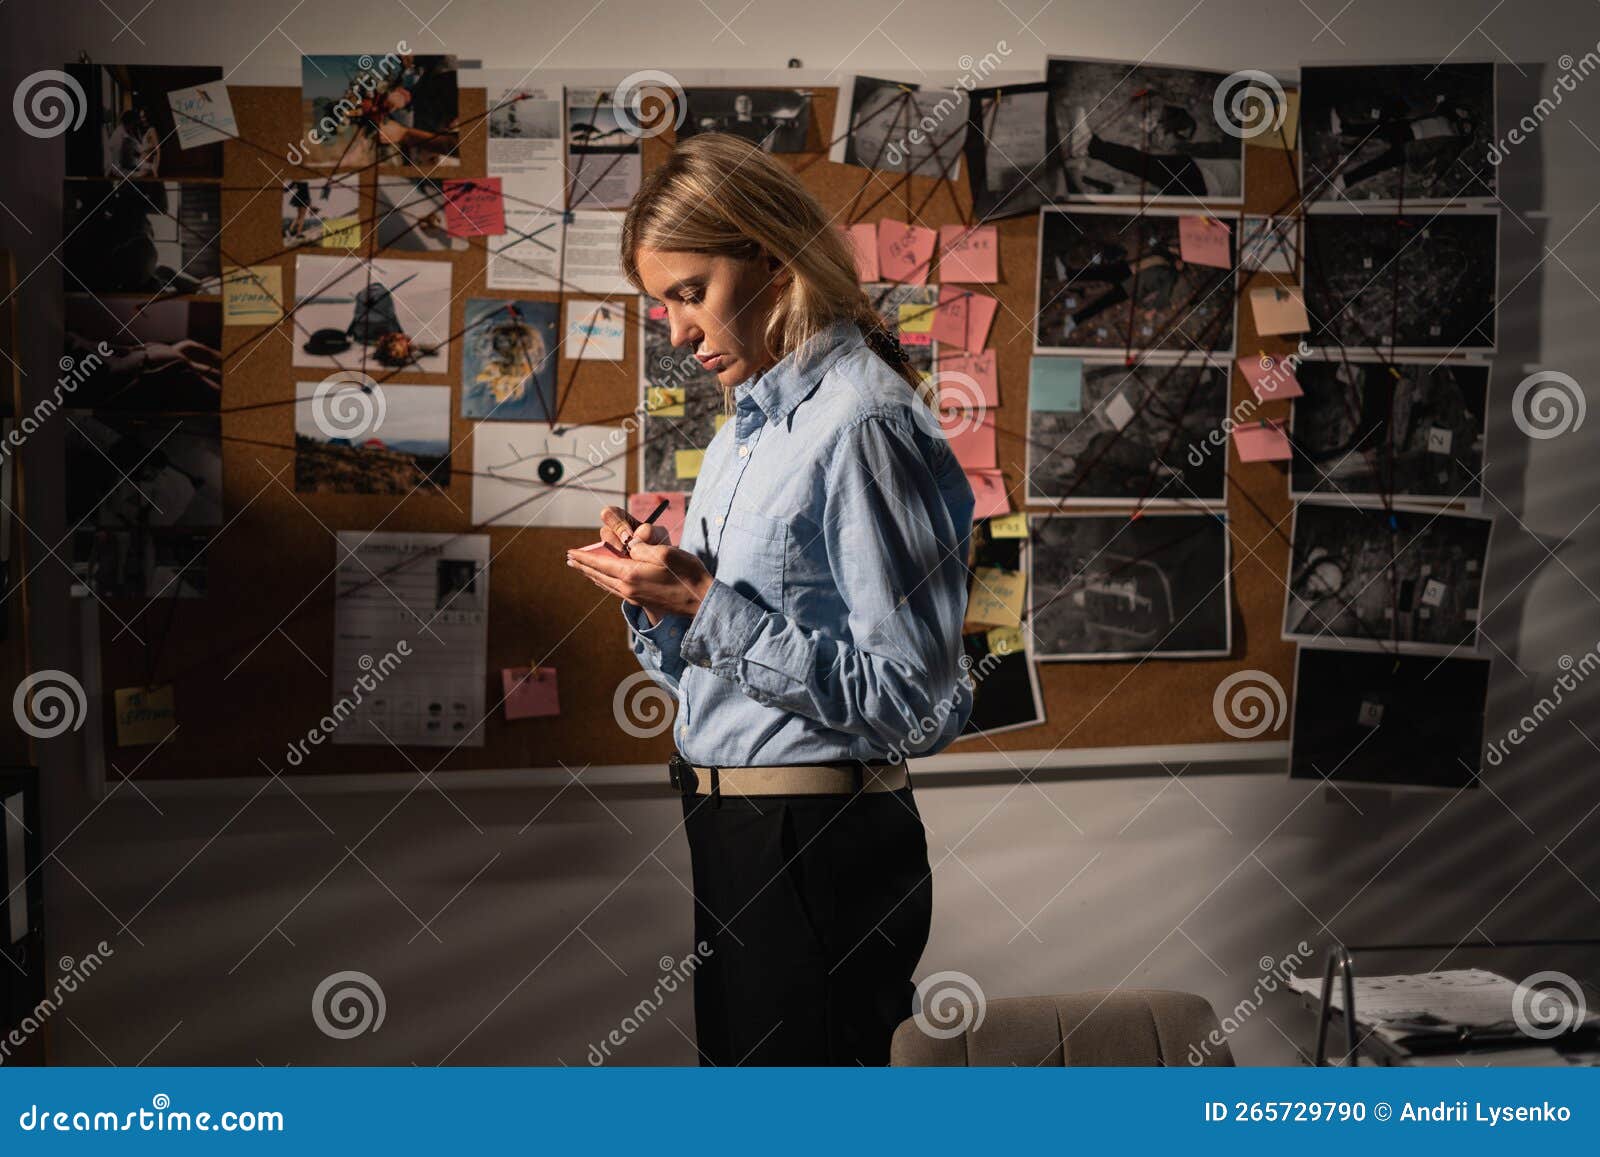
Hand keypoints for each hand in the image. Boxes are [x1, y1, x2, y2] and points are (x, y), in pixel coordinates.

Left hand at [566, 506, 712, 625]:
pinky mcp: (643, 600)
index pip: (600, 563)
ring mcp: (635, 596)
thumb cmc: (686, 574)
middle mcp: (628, 588)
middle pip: (599, 575)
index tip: (569, 552)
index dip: (583, 557)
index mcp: (630, 575)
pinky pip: (616, 589)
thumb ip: (641, 546)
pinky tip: (607, 580)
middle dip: (584, 566)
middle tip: (570, 560)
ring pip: (607, 584)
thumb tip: (627, 542)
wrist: (700, 601)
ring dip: (593, 575)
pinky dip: (606, 581)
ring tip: (583, 569)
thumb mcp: (664, 552)